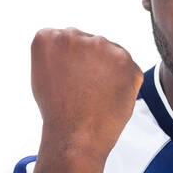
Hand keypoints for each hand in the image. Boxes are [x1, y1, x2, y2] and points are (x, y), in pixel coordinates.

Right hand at [30, 28, 143, 158]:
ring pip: (110, 54)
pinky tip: (111, 98)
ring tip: (97, 96)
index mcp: (47, 37)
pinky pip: (130, 68)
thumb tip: (77, 48)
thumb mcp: (42, 76)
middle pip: (88, 44)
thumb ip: (58, 53)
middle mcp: (72, 34)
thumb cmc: (58, 113)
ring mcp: (99, 45)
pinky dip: (126, 84)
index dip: (69, 65)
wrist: (75, 137)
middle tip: (83, 92)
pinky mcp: (124, 59)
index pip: (65, 42)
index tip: (67, 83)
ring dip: (108, 71)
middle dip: (90, 65)